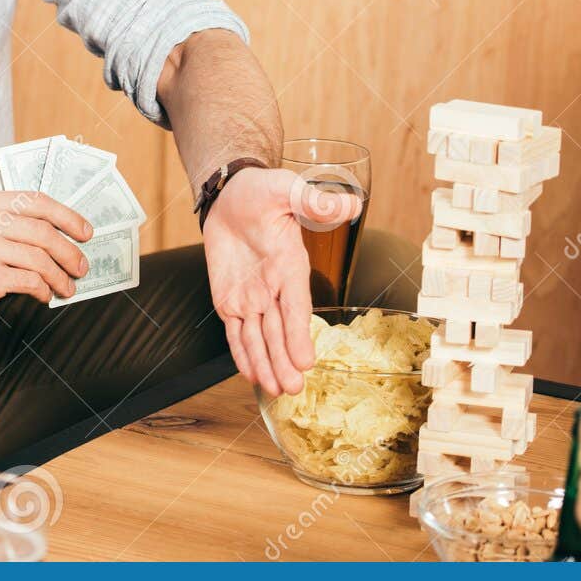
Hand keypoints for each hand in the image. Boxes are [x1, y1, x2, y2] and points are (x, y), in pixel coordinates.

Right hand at [0, 190, 92, 328]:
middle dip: (69, 251)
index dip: (67, 215)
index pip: (36, 200)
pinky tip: (44, 296)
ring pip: (41, 258)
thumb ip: (4, 221)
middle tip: (81, 266)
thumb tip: (54, 233)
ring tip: (66, 288)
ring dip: (60, 276)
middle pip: (44, 231)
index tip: (85, 231)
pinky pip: (30, 281)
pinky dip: (43, 290)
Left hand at [203, 167, 357, 396]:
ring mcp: (252, 297)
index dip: (299, 334)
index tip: (305, 360)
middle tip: (292, 389)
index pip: (296, 306)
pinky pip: (236, 332)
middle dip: (284, 360)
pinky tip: (252, 376)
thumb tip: (350, 202)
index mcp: (289, 267)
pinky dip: (242, 353)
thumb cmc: (261, 192)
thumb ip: (312, 200)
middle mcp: (273, 288)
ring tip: (275, 391)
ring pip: (259, 338)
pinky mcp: (230, 300)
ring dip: (266, 364)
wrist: (231, 196)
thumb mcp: (284, 189)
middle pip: (279, 331)